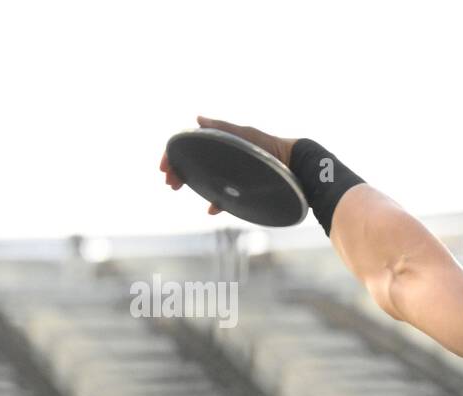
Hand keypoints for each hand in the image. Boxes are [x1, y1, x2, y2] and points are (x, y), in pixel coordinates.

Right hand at [159, 115, 298, 215]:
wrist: (298, 167)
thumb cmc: (273, 148)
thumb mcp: (247, 136)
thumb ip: (224, 128)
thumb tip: (197, 119)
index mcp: (222, 142)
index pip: (190, 145)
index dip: (174, 154)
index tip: (165, 168)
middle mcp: (225, 157)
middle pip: (194, 162)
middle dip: (178, 170)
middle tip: (170, 183)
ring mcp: (233, 173)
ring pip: (205, 178)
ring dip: (191, 183)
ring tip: (180, 188)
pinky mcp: (244, 188)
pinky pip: (225, 196)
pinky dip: (216, 202)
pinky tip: (212, 209)